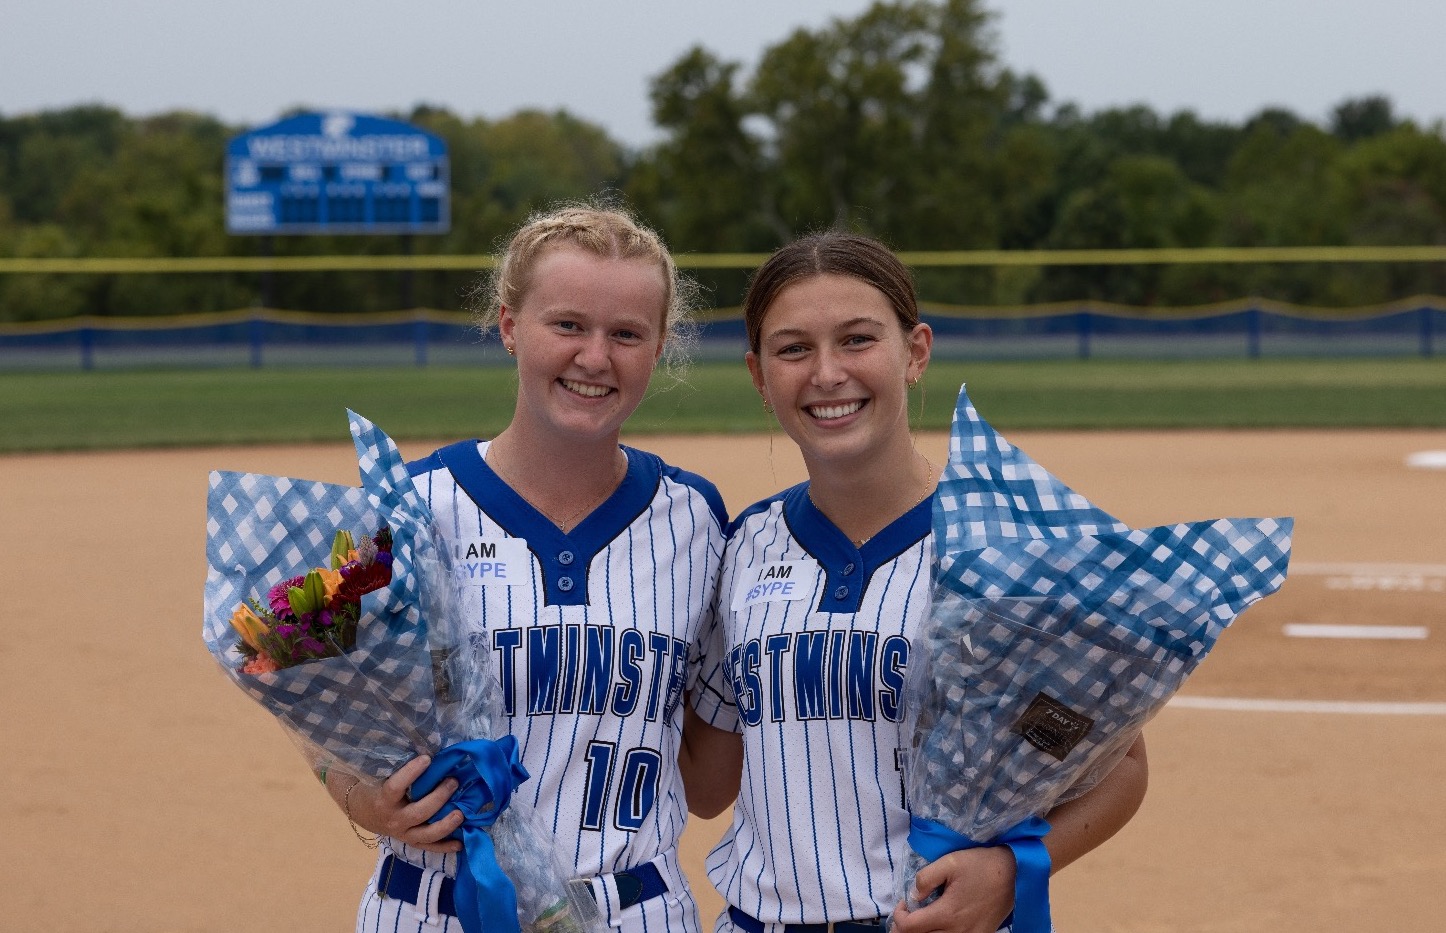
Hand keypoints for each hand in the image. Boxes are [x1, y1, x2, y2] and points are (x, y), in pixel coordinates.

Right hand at [344, 755, 464, 853]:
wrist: (362, 810)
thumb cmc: (375, 785)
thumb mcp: (380, 774)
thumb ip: (397, 765)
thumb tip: (425, 747)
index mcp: (383, 800)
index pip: (396, 787)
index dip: (411, 773)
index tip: (427, 758)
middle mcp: (393, 819)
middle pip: (419, 812)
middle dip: (439, 797)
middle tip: (454, 781)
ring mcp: (403, 833)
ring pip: (427, 834)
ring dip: (446, 824)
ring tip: (461, 812)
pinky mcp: (410, 841)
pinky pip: (429, 847)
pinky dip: (445, 846)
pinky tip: (460, 844)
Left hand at [891, 847, 1014, 932]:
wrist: (1014, 874)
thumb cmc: (981, 866)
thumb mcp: (950, 862)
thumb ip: (926, 878)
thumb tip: (913, 896)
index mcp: (947, 913)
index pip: (910, 927)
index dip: (899, 917)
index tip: (902, 904)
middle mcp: (957, 931)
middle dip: (906, 930)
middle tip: (904, 917)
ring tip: (918, 923)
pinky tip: (938, 925)